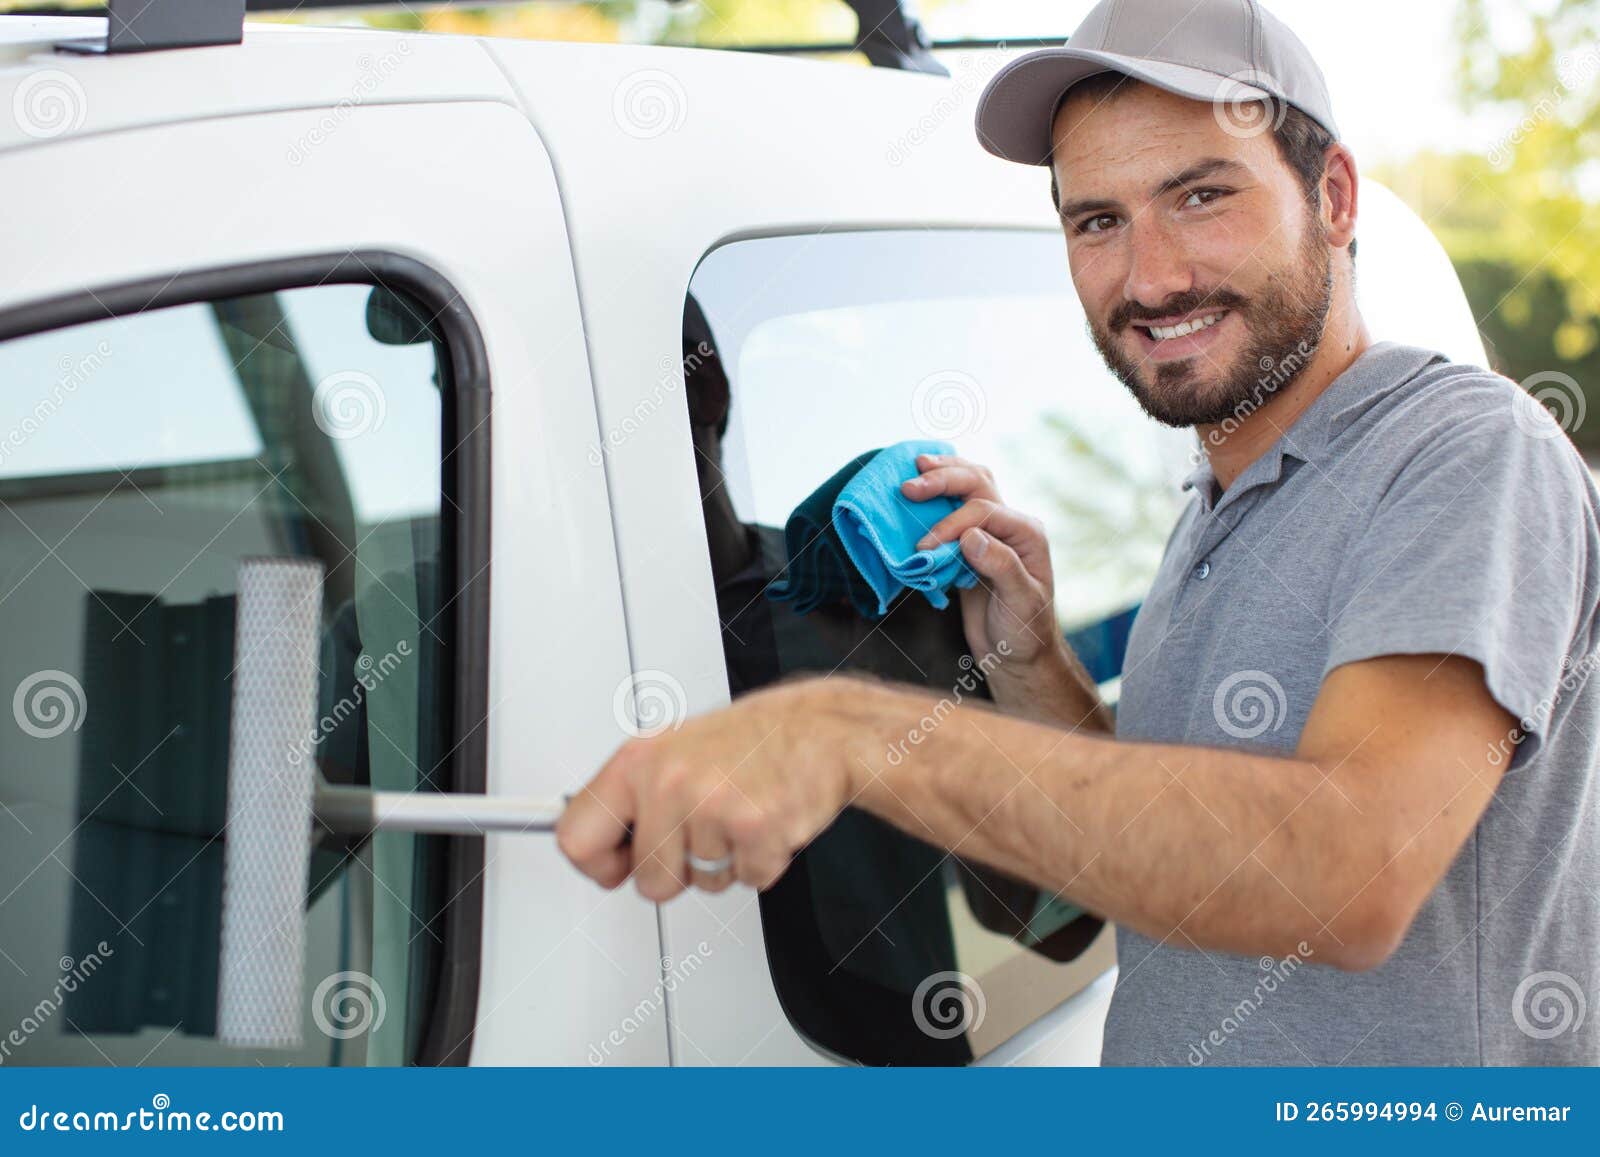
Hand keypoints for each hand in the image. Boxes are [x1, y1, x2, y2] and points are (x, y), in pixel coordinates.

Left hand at [556, 680, 855, 900]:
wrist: (820, 730)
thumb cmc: (751, 740)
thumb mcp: (672, 749)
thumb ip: (632, 796)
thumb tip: (595, 844)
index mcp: (638, 762)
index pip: (576, 838)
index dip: (600, 865)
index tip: (617, 866)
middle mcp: (669, 782)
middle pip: (648, 880)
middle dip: (679, 871)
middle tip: (703, 832)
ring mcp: (711, 807)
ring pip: (701, 884)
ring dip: (725, 862)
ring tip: (739, 816)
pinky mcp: (755, 830)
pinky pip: (746, 881)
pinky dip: (761, 863)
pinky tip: (765, 822)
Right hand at [900, 452, 1064, 670]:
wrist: (1015, 653)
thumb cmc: (1024, 631)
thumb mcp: (1020, 603)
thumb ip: (1001, 566)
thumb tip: (970, 535)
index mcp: (1027, 533)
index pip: (984, 510)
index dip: (951, 523)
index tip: (924, 547)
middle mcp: (1010, 525)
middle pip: (977, 484)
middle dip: (943, 480)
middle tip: (909, 486)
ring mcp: (990, 532)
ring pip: (968, 487)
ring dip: (942, 475)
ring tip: (915, 468)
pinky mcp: (970, 544)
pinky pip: (952, 510)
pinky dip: (935, 498)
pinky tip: (916, 494)